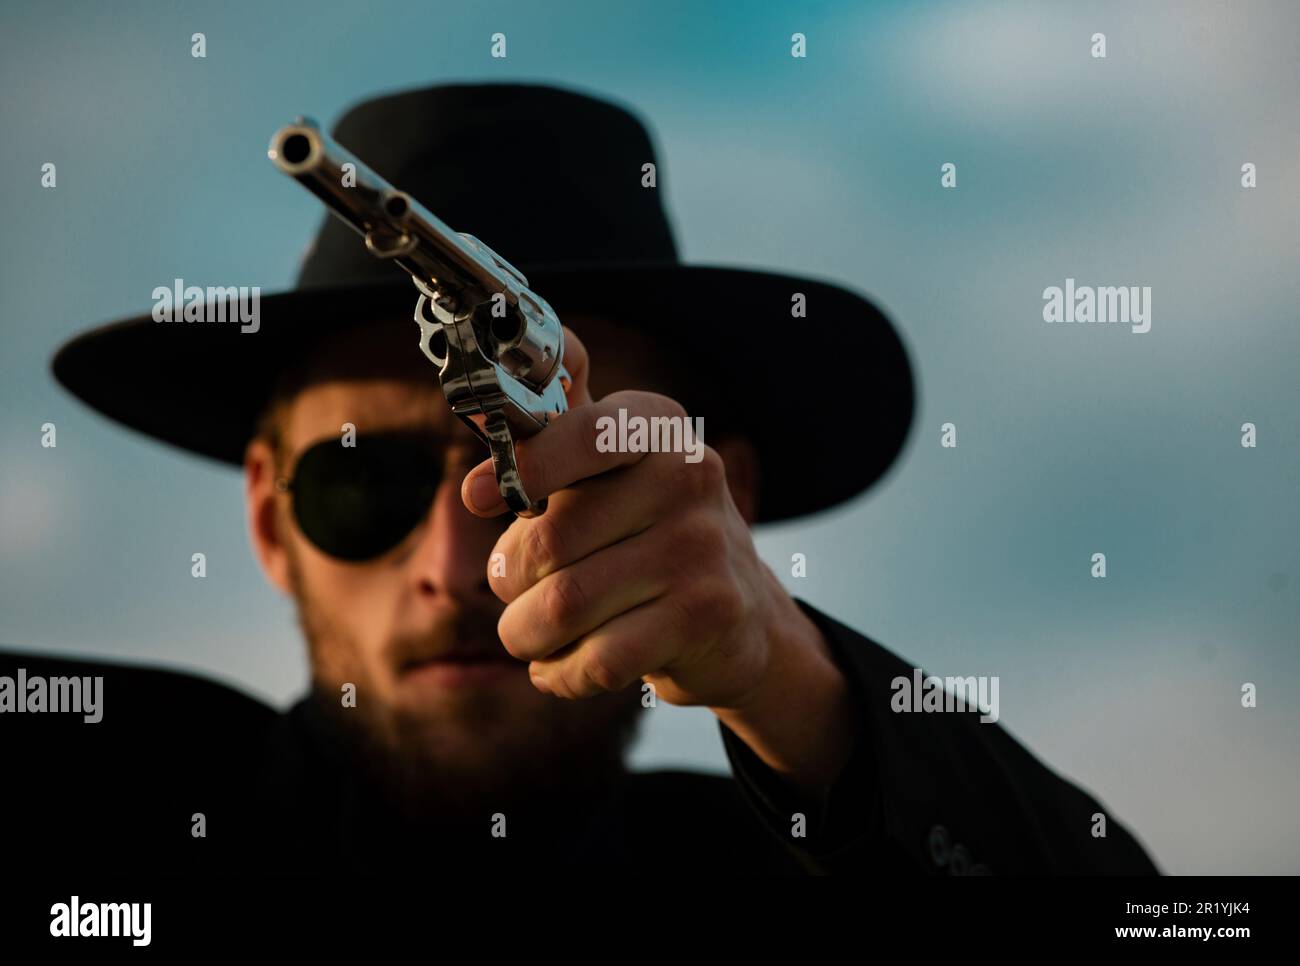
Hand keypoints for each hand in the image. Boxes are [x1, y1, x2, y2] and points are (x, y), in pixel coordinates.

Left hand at [461, 326, 856, 788]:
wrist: (738, 616)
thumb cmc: (647, 532)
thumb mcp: (612, 468)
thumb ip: (564, 419)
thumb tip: (527, 358)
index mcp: (657, 429)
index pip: (581, 431)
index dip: (520, 466)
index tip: (474, 496)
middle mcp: (688, 479)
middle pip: (550, 539)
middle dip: (509, 578)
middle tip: (513, 587)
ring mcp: (702, 550)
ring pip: (562, 607)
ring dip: (524, 633)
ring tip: (528, 632)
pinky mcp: (705, 617)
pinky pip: (595, 658)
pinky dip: (559, 672)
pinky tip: (562, 663)